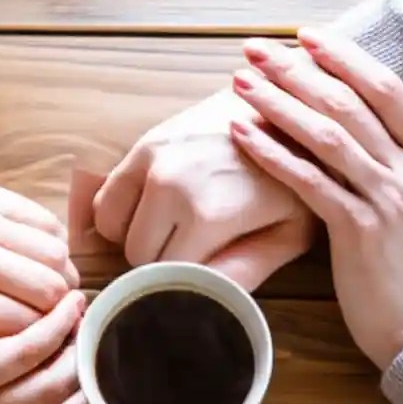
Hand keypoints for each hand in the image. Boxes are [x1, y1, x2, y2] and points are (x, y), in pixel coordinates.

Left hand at [0, 171, 79, 335]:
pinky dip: (57, 244)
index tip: (54, 349)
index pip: (19, 326)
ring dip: (65, 277)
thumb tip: (0, 367)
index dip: (44, 342)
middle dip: (62, 312)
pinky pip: (46, 222)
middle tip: (64, 321)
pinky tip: (48, 259)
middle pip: (47, 291)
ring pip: (54, 255)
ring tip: (60, 291)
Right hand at [92, 89, 315, 289]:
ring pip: (115, 231)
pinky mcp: (143, 143)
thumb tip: (205, 297)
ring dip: (137, 238)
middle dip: (161, 263)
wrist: (287, 106)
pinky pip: (107, 200)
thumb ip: (248, 271)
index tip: (203, 280)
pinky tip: (155, 213)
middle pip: (138, 256)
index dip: (184, 285)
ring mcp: (151, 160)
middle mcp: (169, 185)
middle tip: (194, 254)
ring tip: (172, 233)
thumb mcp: (292, 231)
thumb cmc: (295, 176)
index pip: (168, 276)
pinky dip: (122, 215)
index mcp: (207, 214)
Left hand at [230, 29, 402, 369]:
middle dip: (299, 70)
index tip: (308, 39)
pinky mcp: (357, 231)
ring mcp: (386, 199)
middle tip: (258, 49)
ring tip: (243, 82)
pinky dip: (274, 153)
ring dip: (280, 103)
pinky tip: (244, 133)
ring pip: (327, 136)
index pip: (388, 90)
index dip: (346, 59)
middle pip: (350, 104)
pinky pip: (308, 182)